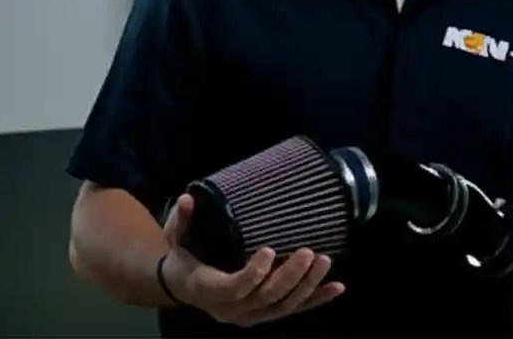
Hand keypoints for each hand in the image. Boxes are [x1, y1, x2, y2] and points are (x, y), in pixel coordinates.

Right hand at [158, 192, 344, 326]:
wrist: (181, 286)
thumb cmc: (181, 257)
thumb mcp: (175, 239)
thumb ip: (182, 220)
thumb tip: (187, 198)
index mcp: (209, 290)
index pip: (236, 287)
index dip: (254, 273)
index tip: (269, 249)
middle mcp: (231, 310)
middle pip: (266, 297)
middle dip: (290, 275)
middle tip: (308, 251)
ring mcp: (249, 315)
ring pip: (283, 306)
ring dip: (307, 285)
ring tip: (325, 262)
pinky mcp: (263, 315)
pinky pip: (292, 309)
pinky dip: (316, 299)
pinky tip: (337, 288)